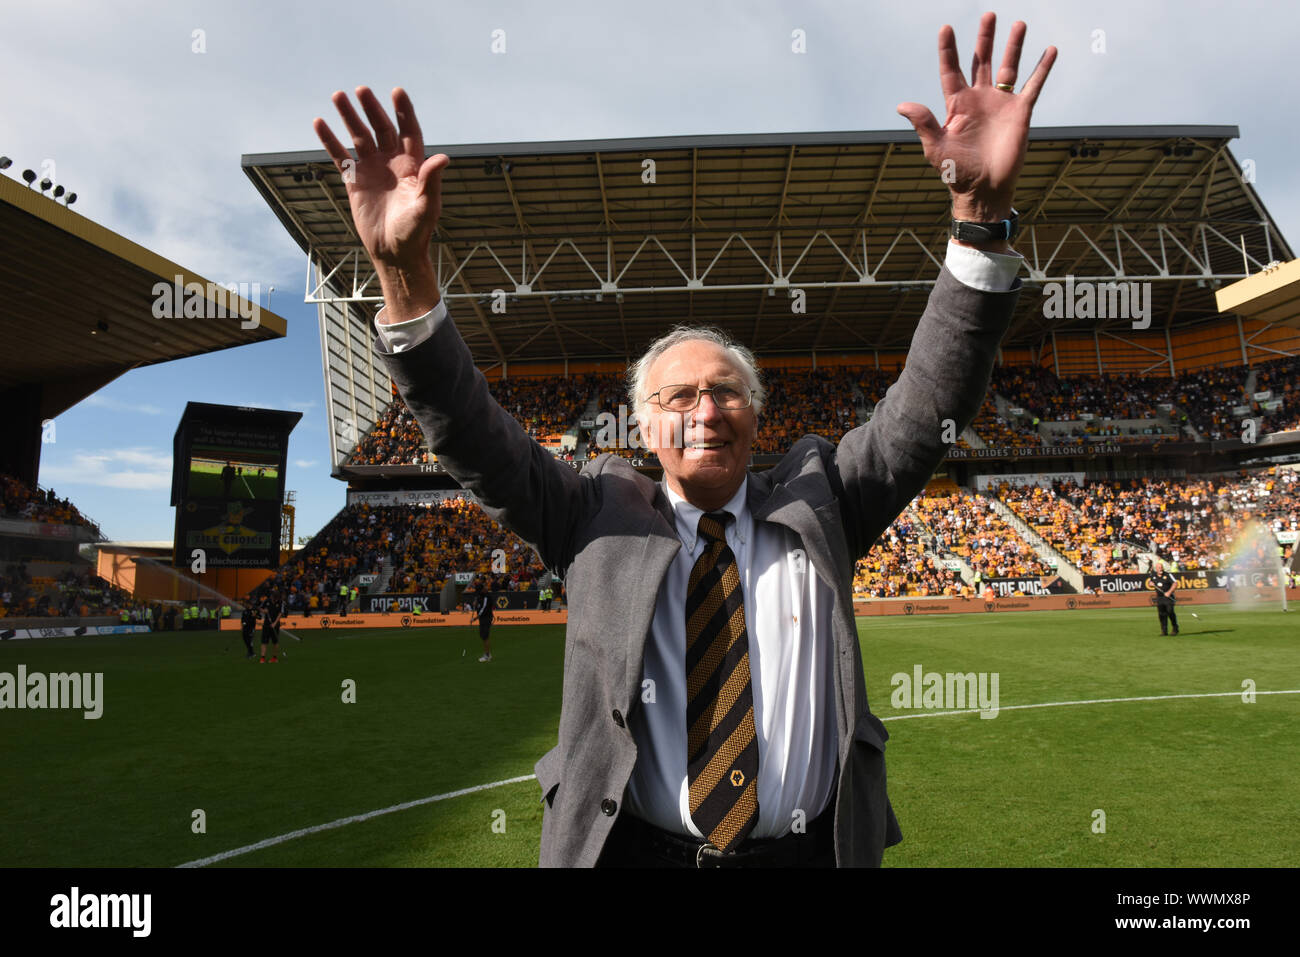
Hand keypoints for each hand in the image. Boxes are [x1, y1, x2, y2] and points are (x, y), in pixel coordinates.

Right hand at [314, 87, 445, 319]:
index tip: (397, 91)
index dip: (404, 111)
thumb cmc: (415, 232)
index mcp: (412, 165)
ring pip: (359, 136)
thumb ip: (431, 181)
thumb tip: (442, 157)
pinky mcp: (355, 181)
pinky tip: (319, 123)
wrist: (394, 253)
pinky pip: (340, 155)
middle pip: (382, 128)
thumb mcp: (427, 207)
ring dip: (349, 116)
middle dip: (372, 109)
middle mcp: (392, 162)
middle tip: (361, 90)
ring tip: (338, 95)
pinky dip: (330, 140)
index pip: (408, 131)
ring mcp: (372, 169)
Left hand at [897, 12, 1055, 229]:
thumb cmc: (956, 172)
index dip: (948, 50)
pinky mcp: (1020, 112)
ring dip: (1013, 46)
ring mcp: (1000, 104)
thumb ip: (924, 123)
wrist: (984, 189)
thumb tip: (902, 104)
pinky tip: (1049, 50)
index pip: (951, 70)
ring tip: (1019, 24)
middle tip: (989, 14)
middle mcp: (979, 99)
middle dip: (985, 38)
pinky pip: (1033, 85)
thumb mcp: (936, 147)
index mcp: (956, 105)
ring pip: (1007, 67)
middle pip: (981, 61)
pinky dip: (1042, 68)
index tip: (946, 27)